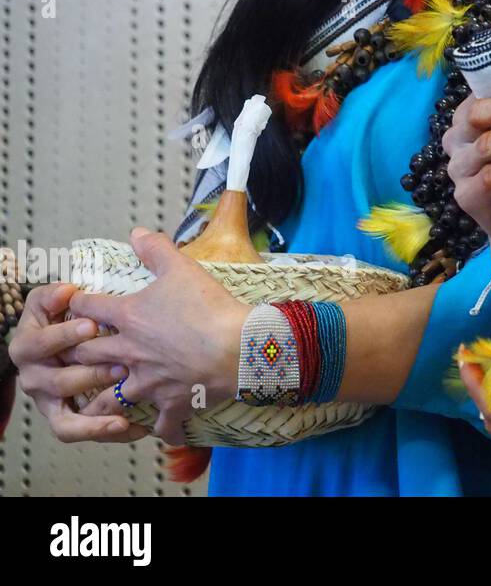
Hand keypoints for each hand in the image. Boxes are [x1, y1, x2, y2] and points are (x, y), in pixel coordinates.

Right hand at [9, 282, 149, 442]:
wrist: (59, 341)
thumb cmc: (59, 317)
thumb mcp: (51, 300)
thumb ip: (54, 295)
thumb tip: (67, 291)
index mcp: (27, 346)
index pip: (40, 343)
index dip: (63, 336)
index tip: (92, 325)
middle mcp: (33, 378)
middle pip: (59, 382)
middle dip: (92, 375)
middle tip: (122, 367)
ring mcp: (48, 402)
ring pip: (66, 419)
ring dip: (97, 414)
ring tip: (125, 407)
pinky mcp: (64, 419)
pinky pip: (80, 433)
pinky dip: (104, 432)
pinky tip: (133, 428)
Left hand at [65, 226, 250, 445]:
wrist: (240, 347)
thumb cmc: (209, 307)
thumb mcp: (183, 268)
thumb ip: (156, 249)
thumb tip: (136, 233)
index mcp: (130, 317)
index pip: (87, 307)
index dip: (77, 303)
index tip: (76, 303)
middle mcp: (129, 351)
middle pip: (86, 354)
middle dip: (77, 351)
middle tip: (76, 350)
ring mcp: (148, 381)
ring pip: (110, 396)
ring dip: (101, 397)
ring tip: (98, 396)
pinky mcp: (172, 401)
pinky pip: (161, 423)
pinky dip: (160, 428)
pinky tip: (158, 430)